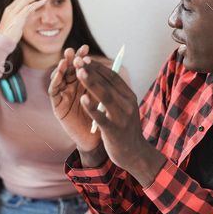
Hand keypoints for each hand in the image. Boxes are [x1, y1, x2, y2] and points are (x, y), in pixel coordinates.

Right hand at [0, 0, 47, 43]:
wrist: (2, 42)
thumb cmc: (9, 35)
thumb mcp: (17, 24)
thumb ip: (23, 17)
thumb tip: (30, 13)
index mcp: (10, 9)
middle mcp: (11, 9)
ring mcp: (13, 13)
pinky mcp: (17, 19)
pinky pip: (28, 8)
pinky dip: (36, 4)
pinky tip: (44, 1)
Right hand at [49, 46, 104, 160]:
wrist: (99, 141)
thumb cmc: (105, 119)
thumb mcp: (106, 99)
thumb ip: (106, 85)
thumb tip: (115, 65)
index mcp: (84, 84)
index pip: (81, 67)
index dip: (82, 58)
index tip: (86, 48)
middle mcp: (72, 88)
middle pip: (68, 69)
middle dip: (69, 60)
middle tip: (72, 51)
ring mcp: (64, 96)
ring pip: (58, 78)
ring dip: (60, 69)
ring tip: (64, 61)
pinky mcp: (58, 107)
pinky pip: (53, 93)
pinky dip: (55, 83)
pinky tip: (59, 76)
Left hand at [73, 57, 166, 186]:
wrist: (135, 154)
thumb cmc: (125, 130)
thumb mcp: (125, 109)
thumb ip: (116, 94)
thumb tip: (103, 75)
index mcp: (129, 97)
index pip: (113, 77)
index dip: (98, 67)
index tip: (85, 58)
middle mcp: (127, 105)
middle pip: (107, 84)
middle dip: (91, 70)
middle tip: (77, 60)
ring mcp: (121, 118)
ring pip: (105, 96)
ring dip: (91, 82)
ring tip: (78, 72)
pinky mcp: (114, 131)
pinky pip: (101, 117)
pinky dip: (92, 108)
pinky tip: (82, 99)